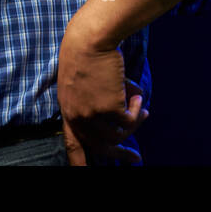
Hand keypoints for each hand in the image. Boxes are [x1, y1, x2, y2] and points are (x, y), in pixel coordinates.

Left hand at [57, 30, 148, 165]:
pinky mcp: (109, 108)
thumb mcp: (86, 78)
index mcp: (68, 110)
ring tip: (142, 110)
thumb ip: (102, 95)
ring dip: (134, 124)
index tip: (85, 172)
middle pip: (101, 146)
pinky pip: (129, 119)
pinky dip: (137, 110)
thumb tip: (131, 100)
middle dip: (120, 154)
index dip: (79, 162)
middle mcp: (78, 117)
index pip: (72, 144)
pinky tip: (139, 95)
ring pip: (119, 134)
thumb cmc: (87, 50)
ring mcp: (93, 114)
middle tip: (135, 157)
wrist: (90, 38)